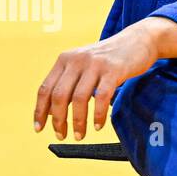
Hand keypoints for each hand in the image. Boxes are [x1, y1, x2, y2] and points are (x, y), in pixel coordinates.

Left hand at [34, 20, 164, 140]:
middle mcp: (76, 60)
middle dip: (58, 120)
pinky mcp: (113, 70)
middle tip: (61, 135)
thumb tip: (52, 112)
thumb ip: (68, 83)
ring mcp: (95, 64)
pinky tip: (98, 126)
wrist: (137, 40)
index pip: (45, 88)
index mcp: (64, 60)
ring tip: (79, 135)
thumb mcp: (83, 65)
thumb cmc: (108, 59)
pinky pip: (101, 97)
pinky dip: (98, 115)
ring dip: (77, 121)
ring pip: (79, 98)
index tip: (39, 128)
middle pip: (59, 95)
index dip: (40, 111)